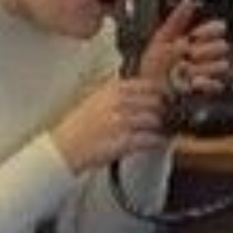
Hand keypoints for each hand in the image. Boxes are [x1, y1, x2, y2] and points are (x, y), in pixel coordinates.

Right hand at [50, 76, 167, 173]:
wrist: (64, 148)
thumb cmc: (81, 126)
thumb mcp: (97, 99)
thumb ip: (120, 93)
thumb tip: (146, 90)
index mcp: (112, 90)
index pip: (149, 85)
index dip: (163, 92)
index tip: (168, 99)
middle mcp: (118, 103)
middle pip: (156, 103)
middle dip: (164, 111)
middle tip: (165, 118)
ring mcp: (121, 122)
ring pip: (155, 120)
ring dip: (162, 128)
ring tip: (161, 131)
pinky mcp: (124, 142)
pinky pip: (152, 140)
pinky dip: (159, 142)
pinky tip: (158, 143)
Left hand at [138, 0, 230, 95]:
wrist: (149, 94)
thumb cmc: (152, 69)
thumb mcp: (160, 39)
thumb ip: (177, 20)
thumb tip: (188, 1)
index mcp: (194, 40)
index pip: (216, 29)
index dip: (209, 31)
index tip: (195, 36)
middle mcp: (204, 55)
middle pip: (222, 46)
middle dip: (205, 51)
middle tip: (190, 56)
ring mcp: (208, 72)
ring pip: (222, 64)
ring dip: (204, 68)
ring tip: (187, 72)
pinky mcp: (208, 88)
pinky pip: (219, 83)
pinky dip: (206, 83)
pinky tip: (194, 82)